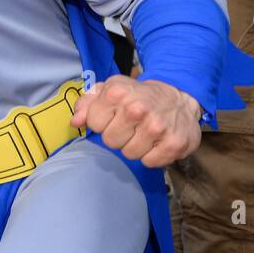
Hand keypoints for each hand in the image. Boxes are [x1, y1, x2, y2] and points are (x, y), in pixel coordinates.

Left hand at [70, 76, 201, 167]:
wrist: (178, 96)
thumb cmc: (137, 95)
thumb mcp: (110, 89)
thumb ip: (87, 103)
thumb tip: (75, 122)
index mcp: (117, 93)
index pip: (93, 123)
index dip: (102, 122)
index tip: (114, 116)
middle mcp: (137, 109)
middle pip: (110, 141)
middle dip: (118, 136)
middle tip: (131, 126)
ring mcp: (157, 127)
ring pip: (129, 154)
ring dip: (135, 146)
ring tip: (144, 133)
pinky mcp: (173, 144)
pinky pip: (150, 162)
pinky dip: (152, 156)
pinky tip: (157, 141)